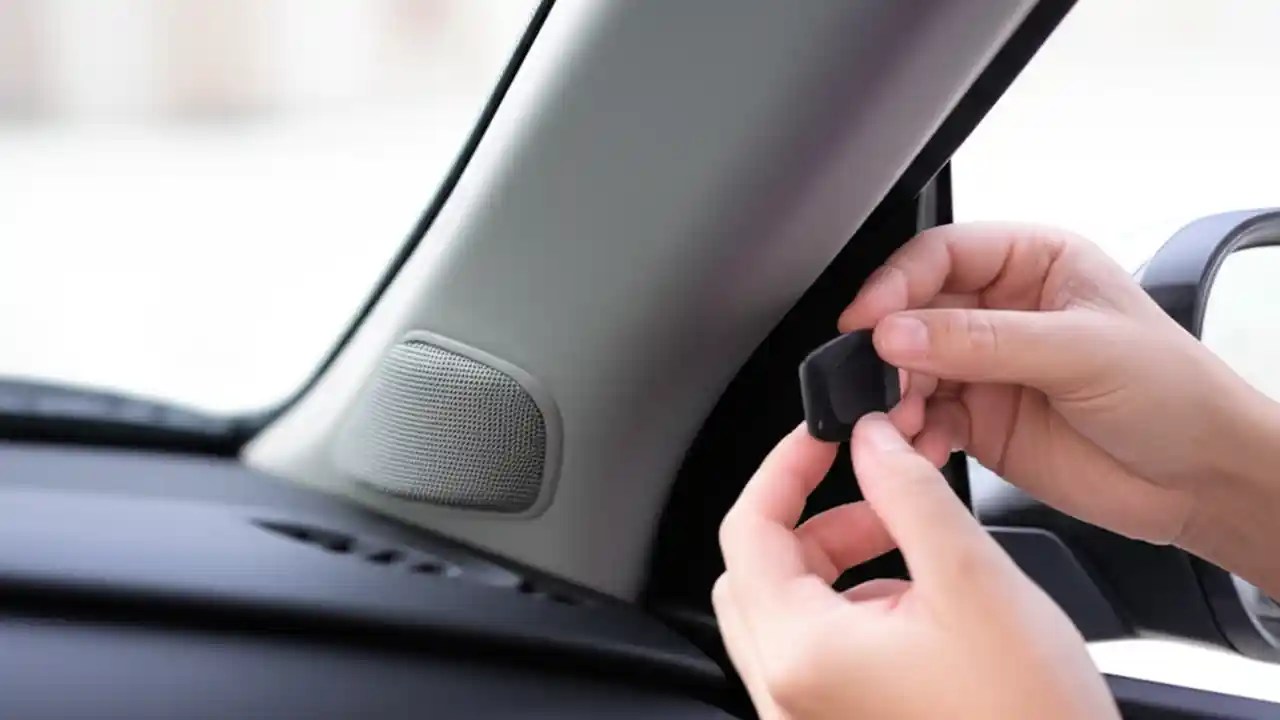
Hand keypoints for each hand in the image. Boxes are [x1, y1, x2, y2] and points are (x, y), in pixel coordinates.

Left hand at [714, 416, 1116, 719]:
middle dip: (813, 518)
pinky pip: (815, 651)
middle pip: (757, 570)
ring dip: (835, 562)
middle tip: (876, 497)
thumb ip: (907, 492)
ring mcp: (807, 718)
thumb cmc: (1029, 717)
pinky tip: (915, 605)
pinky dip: (849, 608)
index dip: (784, 468)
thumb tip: (870, 439)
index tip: (823, 437)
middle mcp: (788, 695)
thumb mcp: (971, 577)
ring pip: (786, 609)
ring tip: (908, 546)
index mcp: (801, 654)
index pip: (748, 530)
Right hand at [840, 222, 1279, 589]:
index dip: (898, 282)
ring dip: (896, 394)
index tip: (869, 318)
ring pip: (911, 369)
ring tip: (899, 418)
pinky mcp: (979, 422)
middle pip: (914, 311)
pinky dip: (913, 435)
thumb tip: (899, 332)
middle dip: (890, 344)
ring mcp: (986, 368)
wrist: (1203, 480)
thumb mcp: (1082, 351)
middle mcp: (1001, 310)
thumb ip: (985, 342)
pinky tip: (921, 445)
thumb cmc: (1174, 393)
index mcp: (1033, 262)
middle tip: (877, 374)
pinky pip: (924, 420)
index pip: (943, 255)